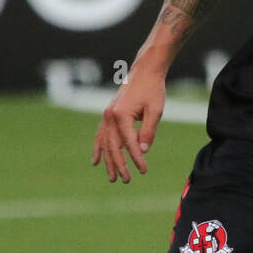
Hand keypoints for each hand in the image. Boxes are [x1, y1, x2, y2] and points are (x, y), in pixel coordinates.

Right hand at [91, 63, 165, 182]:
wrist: (144, 72)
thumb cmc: (153, 89)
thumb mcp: (156, 110)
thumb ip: (149, 130)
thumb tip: (143, 150)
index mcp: (121, 114)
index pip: (129, 143)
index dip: (137, 158)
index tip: (143, 170)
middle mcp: (110, 116)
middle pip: (113, 146)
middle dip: (120, 165)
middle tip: (126, 180)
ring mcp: (106, 115)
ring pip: (105, 143)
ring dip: (108, 161)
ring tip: (112, 178)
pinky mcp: (108, 114)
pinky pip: (100, 135)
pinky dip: (98, 148)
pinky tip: (96, 161)